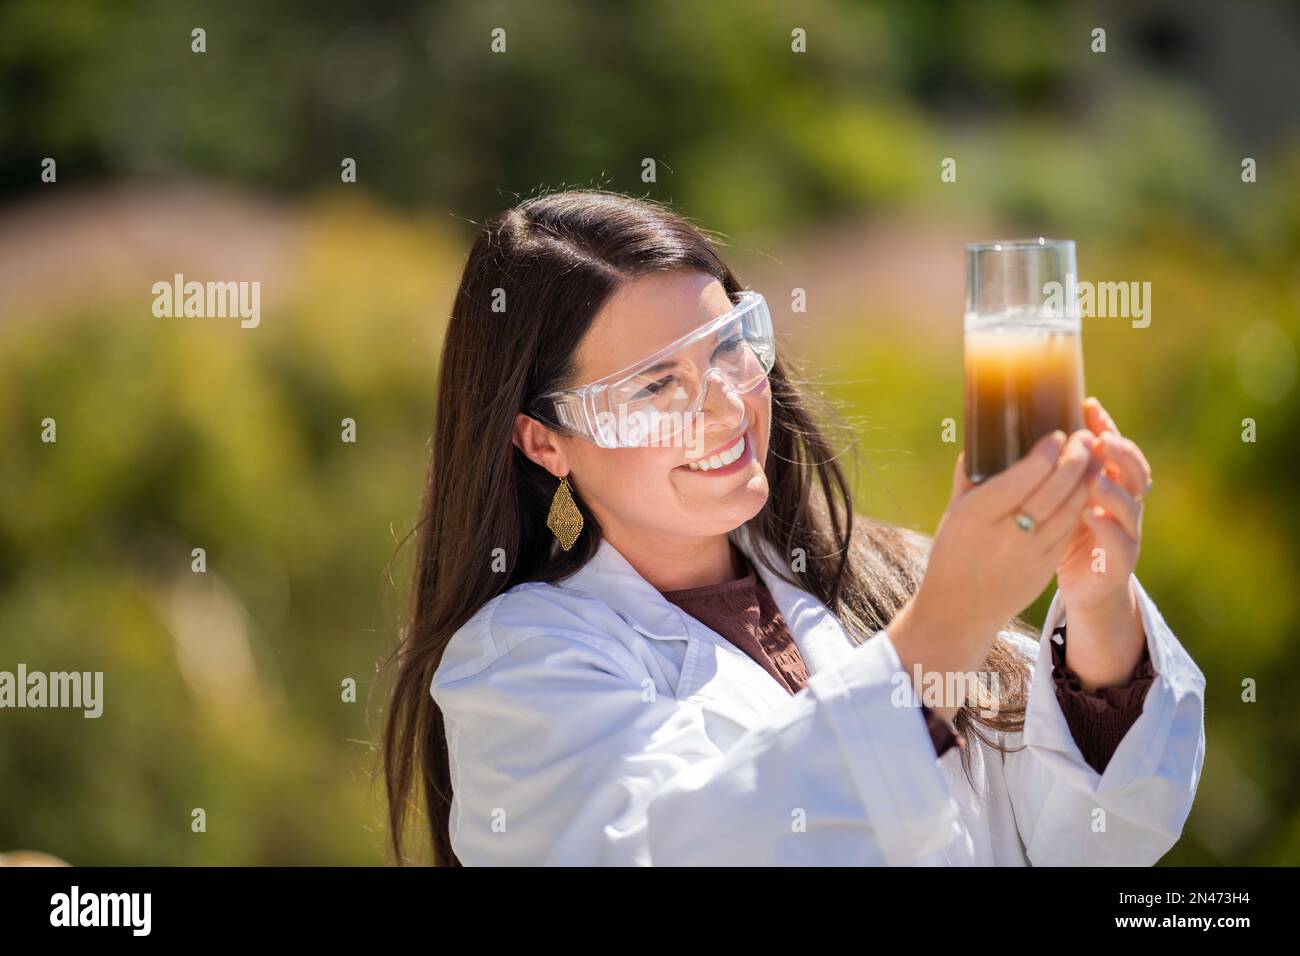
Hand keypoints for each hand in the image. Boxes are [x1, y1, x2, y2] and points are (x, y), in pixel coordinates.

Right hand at [889, 427, 1098, 719]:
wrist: (958, 611)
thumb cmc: (951, 554)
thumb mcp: (953, 515)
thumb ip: (969, 478)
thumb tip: (983, 441)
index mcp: (976, 514)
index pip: (1022, 477)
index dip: (1046, 453)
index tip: (1058, 435)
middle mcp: (1005, 533)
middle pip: (1053, 490)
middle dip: (1076, 459)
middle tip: (1085, 438)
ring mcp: (1029, 554)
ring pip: (1070, 508)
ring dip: (1087, 479)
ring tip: (1095, 456)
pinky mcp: (1045, 568)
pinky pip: (1070, 530)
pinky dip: (1082, 504)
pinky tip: (1087, 487)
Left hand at [1054, 397, 1151, 614]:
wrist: (1084, 587)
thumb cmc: (1058, 536)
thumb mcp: (1049, 501)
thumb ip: (1035, 474)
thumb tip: (994, 440)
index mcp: (1105, 483)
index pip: (1112, 447)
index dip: (1104, 426)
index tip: (1088, 406)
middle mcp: (1121, 504)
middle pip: (1132, 470)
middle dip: (1118, 452)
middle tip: (1099, 439)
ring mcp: (1125, 531)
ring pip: (1129, 505)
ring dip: (1112, 488)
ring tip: (1093, 477)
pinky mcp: (1119, 562)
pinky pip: (1119, 543)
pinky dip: (1107, 528)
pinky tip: (1091, 515)